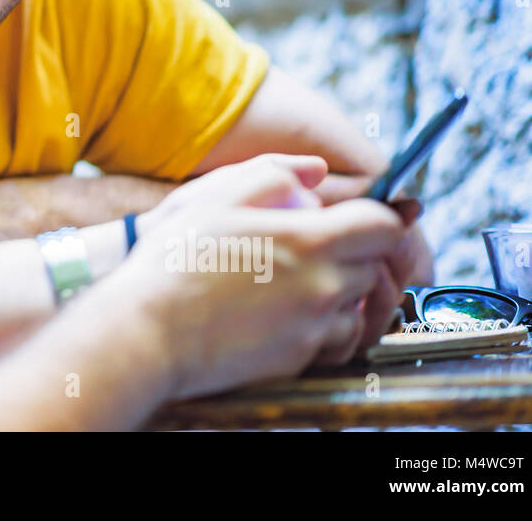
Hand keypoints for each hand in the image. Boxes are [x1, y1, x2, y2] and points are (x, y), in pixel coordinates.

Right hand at [98, 157, 404, 400]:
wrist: (146, 329)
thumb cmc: (175, 260)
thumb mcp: (216, 194)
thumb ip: (272, 172)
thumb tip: (315, 171)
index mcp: (309, 240)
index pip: (385, 227)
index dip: (381, 217)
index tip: (362, 218)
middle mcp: (323, 287)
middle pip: (374, 266)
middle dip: (357, 253)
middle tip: (321, 245)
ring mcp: (313, 328)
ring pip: (359, 307)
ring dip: (343, 292)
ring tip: (302, 281)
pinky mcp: (297, 360)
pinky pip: (335, 342)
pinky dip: (327, 327)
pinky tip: (293, 313)